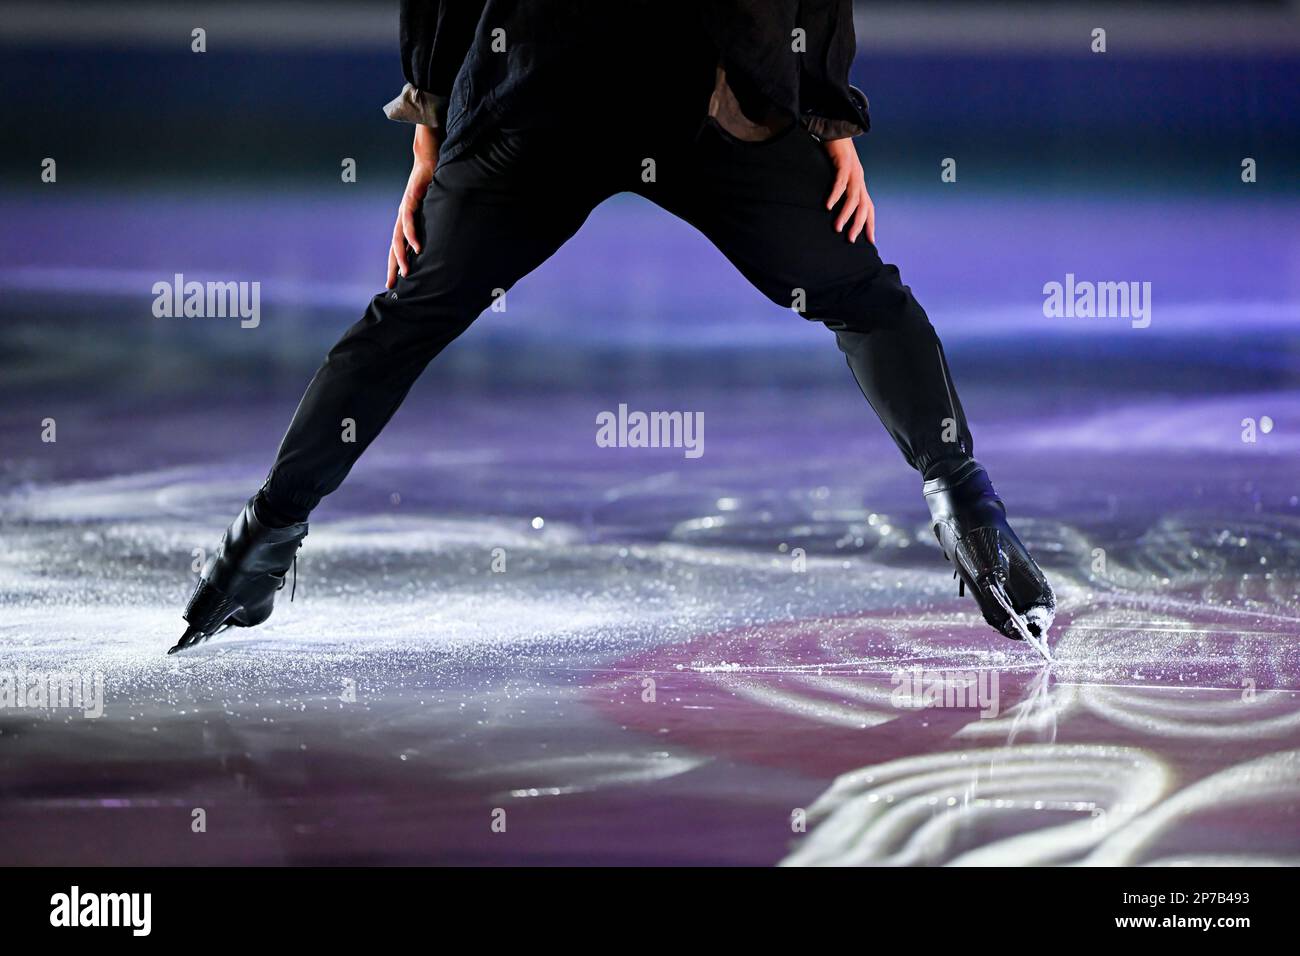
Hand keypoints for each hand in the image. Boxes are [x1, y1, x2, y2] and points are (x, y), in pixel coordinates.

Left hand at [386, 124, 440, 288]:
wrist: (428, 155)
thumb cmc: (434, 179)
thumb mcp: (437, 206)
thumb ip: (439, 221)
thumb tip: (450, 237)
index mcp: (409, 220)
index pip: (400, 245)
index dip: (397, 263)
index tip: (396, 282)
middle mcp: (403, 216)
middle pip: (394, 247)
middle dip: (392, 267)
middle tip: (392, 286)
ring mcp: (405, 208)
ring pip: (398, 238)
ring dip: (401, 256)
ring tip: (404, 272)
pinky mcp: (410, 199)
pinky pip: (409, 221)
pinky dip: (412, 236)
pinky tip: (416, 249)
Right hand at [823, 137, 874, 244]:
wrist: (836, 127)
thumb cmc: (835, 153)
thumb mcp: (839, 174)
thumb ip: (839, 188)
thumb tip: (831, 205)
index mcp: (859, 183)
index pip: (868, 207)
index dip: (870, 223)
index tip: (871, 241)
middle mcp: (859, 179)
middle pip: (863, 206)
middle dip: (858, 224)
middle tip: (851, 240)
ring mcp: (853, 171)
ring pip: (853, 197)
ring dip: (846, 214)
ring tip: (838, 228)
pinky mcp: (844, 163)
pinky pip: (840, 182)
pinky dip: (835, 195)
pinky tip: (828, 206)